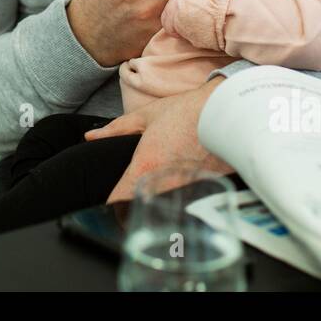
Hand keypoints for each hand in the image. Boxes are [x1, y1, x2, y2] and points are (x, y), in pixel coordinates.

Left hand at [83, 78, 232, 202]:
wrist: (229, 110)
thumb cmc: (187, 110)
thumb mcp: (146, 116)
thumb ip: (116, 129)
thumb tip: (91, 137)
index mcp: (145, 166)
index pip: (118, 203)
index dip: (110, 207)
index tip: (110, 203)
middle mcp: (165, 183)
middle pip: (141, 210)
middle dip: (133, 209)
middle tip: (132, 199)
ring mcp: (186, 190)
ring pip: (164, 209)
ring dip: (158, 205)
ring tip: (157, 192)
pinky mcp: (205, 190)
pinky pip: (186, 202)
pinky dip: (181, 200)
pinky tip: (181, 184)